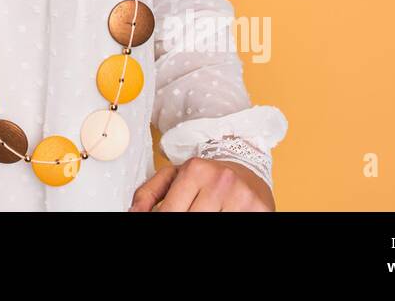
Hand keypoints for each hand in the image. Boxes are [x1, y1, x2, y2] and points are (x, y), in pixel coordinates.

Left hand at [128, 158, 274, 211]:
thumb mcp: (175, 176)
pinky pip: (234, 226)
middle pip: (190, 220)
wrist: (247, 169)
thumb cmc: (207, 176)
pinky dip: (224, 224)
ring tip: (204, 214)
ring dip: (205, 224)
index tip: (162, 221)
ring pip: (211, 225)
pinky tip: (219, 216)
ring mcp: (242, 196)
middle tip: (187, 214)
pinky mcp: (260, 209)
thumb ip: (149, 193)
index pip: (169, 212)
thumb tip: (134, 213)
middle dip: (184, 223)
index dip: (162, 221)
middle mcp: (220, 180)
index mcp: (195, 169)